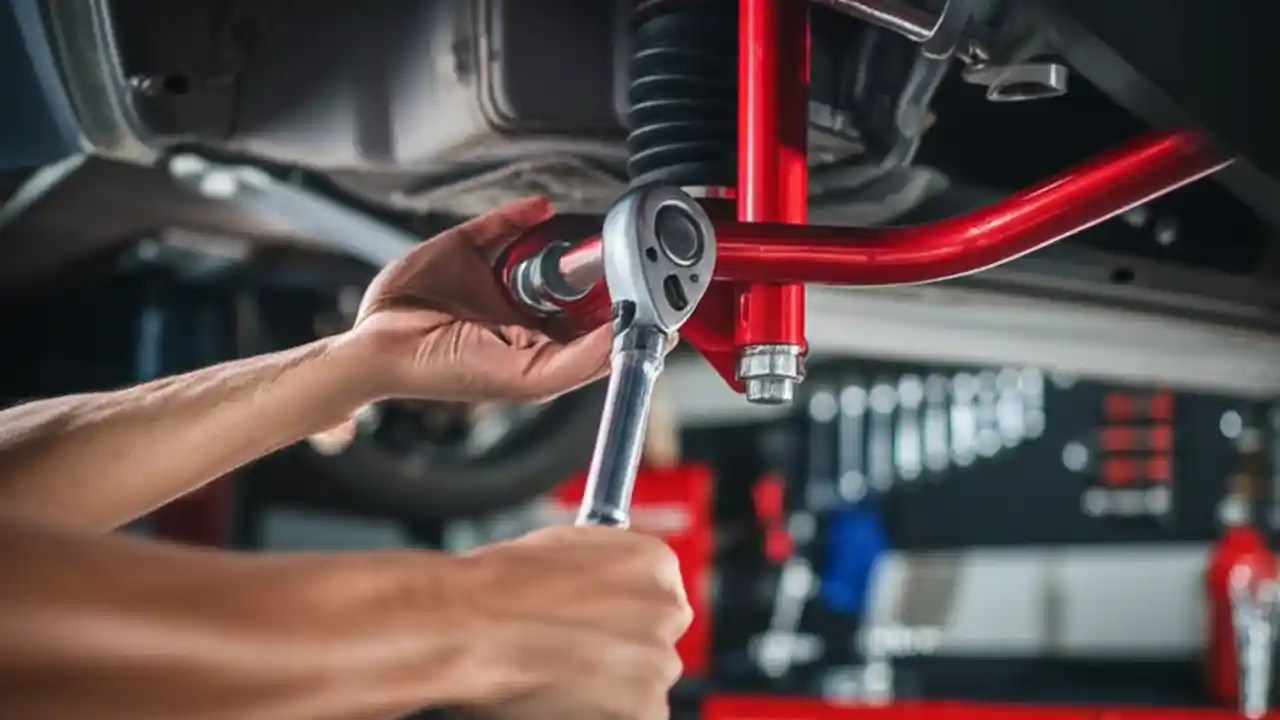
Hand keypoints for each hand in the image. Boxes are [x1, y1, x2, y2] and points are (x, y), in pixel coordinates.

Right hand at [350, 197, 610, 403]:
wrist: (378, 348)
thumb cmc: (443, 372)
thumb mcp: (525, 379)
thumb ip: (577, 363)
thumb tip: (622, 338)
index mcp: (542, 345)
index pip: (596, 324)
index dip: (623, 308)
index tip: (647, 290)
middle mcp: (523, 312)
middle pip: (576, 281)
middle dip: (603, 267)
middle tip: (627, 252)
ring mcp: (496, 278)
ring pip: (545, 248)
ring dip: (568, 238)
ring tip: (593, 230)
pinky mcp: (469, 249)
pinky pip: (504, 223)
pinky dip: (524, 213)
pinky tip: (540, 211)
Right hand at [454, 526, 691, 719]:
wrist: (474, 622)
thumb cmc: (503, 585)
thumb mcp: (564, 548)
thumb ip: (600, 568)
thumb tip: (598, 582)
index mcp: (655, 562)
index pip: (658, 594)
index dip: (624, 614)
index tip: (603, 624)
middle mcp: (666, 609)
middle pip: (654, 639)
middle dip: (620, 650)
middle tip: (577, 653)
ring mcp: (658, 661)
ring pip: (643, 681)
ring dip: (610, 684)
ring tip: (559, 672)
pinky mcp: (645, 708)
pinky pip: (631, 715)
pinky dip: (600, 711)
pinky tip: (561, 692)